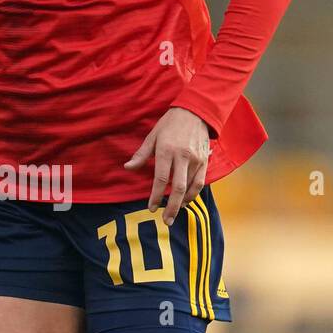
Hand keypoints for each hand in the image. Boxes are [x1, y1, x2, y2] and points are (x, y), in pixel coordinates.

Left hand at [124, 107, 210, 224]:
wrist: (195, 111)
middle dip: (171, 207)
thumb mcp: (153, 136)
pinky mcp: (204, 160)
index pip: (161, 179)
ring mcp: (195, 159)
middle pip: (177, 188)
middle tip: (166, 221)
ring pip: (190, 187)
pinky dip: (193, 194)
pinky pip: (200, 182)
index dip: (155, 196)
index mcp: (166, 151)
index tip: (151, 208)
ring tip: (174, 213)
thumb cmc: (170, 124)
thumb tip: (128, 168)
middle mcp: (182, 157)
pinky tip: (186, 201)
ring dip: (182, 203)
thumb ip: (141, 154)